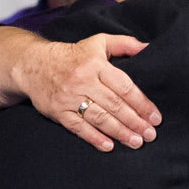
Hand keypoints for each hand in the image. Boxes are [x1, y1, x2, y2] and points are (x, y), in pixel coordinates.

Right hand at [12, 34, 160, 151]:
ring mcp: (69, 97)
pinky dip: (94, 138)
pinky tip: (109, 146)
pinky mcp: (58, 111)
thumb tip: (148, 47)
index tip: (155, 117)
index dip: (141, 103)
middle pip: (114, 105)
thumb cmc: (72, 55)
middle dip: (135, 121)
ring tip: (136, 142)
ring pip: (99, 118)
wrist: (33, 64)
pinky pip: (78, 127)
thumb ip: (124, 44)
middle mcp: (83, 81)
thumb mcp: (98, 42)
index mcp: (96, 64)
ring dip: (120, 132)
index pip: (124, 86)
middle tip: (150, 135)